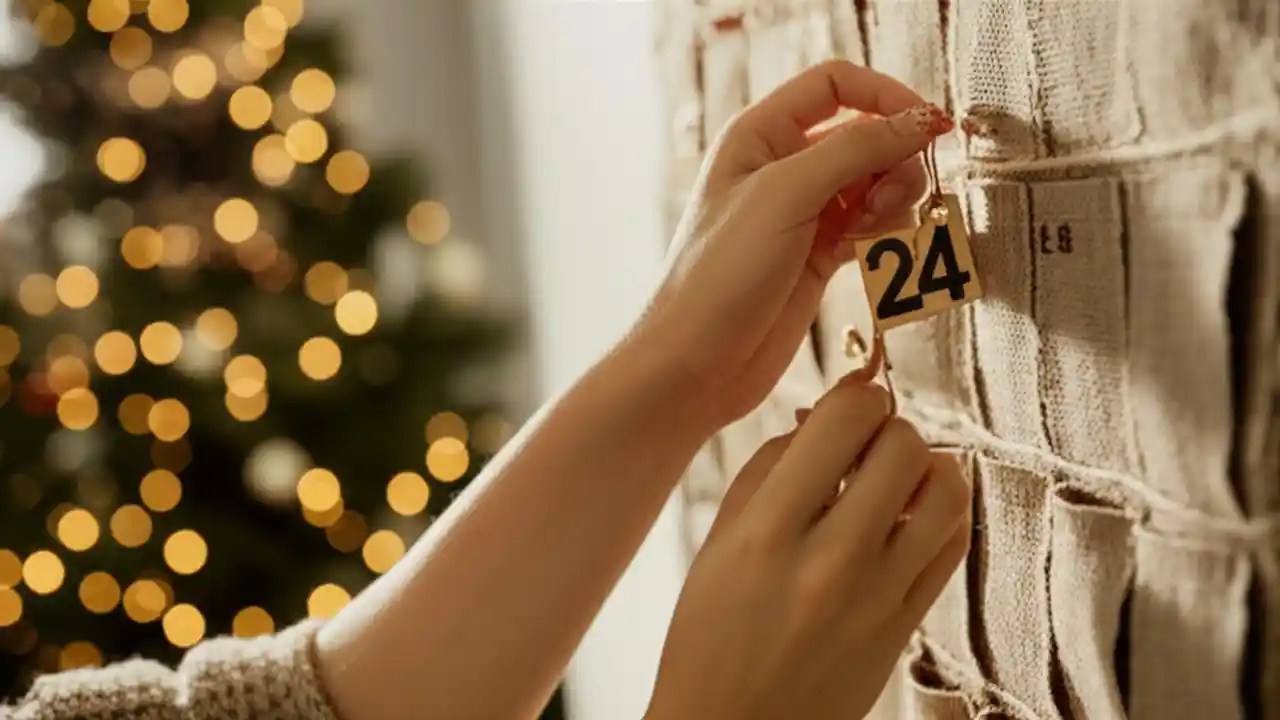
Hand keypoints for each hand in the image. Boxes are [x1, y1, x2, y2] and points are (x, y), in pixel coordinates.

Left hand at [631, 60, 952, 426]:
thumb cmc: (718, 277)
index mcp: (759, 135)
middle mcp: (781, 167)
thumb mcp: (785, 195)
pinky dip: (885, 233)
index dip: (885, 96)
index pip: (835, 84)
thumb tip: (920, 120)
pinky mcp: (819, 255)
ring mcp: (802, 213)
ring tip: (872, 231)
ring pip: (875, 182)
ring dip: (892, 199)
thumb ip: (855, 150)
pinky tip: (875, 254)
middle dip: (893, 157)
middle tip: (892, 196)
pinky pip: (872, 225)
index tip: (927, 125)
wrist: (695, 365)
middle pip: (865, 133)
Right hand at [647, 380, 971, 719]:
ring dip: (924, 465)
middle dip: (886, 426)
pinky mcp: (905, 626)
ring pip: (946, 489)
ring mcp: (876, 598)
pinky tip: (908, 515)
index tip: (847, 400)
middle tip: (865, 440)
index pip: (842, 422)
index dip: (852, 395)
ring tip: (892, 477)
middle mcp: (829, 562)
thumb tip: (819, 418)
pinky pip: (952, 543)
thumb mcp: (716, 544)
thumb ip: (765, 471)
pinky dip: (941, 511)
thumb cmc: (708, 637)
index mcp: (766, 535)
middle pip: (902, 445)